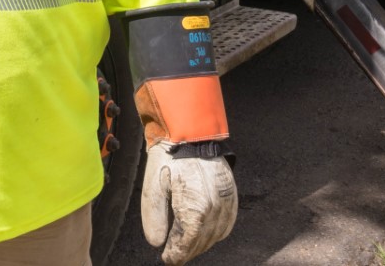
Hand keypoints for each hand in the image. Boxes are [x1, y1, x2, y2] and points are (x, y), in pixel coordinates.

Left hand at [140, 143, 237, 264]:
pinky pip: (228, 222)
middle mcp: (215, 207)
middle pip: (201, 241)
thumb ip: (154, 217)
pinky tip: (207, 233)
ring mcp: (226, 200)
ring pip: (216, 234)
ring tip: (188, 246)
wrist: (190, 132)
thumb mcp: (153, 186)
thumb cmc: (169, 157)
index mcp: (196, 208)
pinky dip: (217, 232)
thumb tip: (157, 243)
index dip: (176, 255)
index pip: (186, 243)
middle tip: (175, 255)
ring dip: (202, 243)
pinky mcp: (232, 193)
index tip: (168, 259)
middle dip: (187, 251)